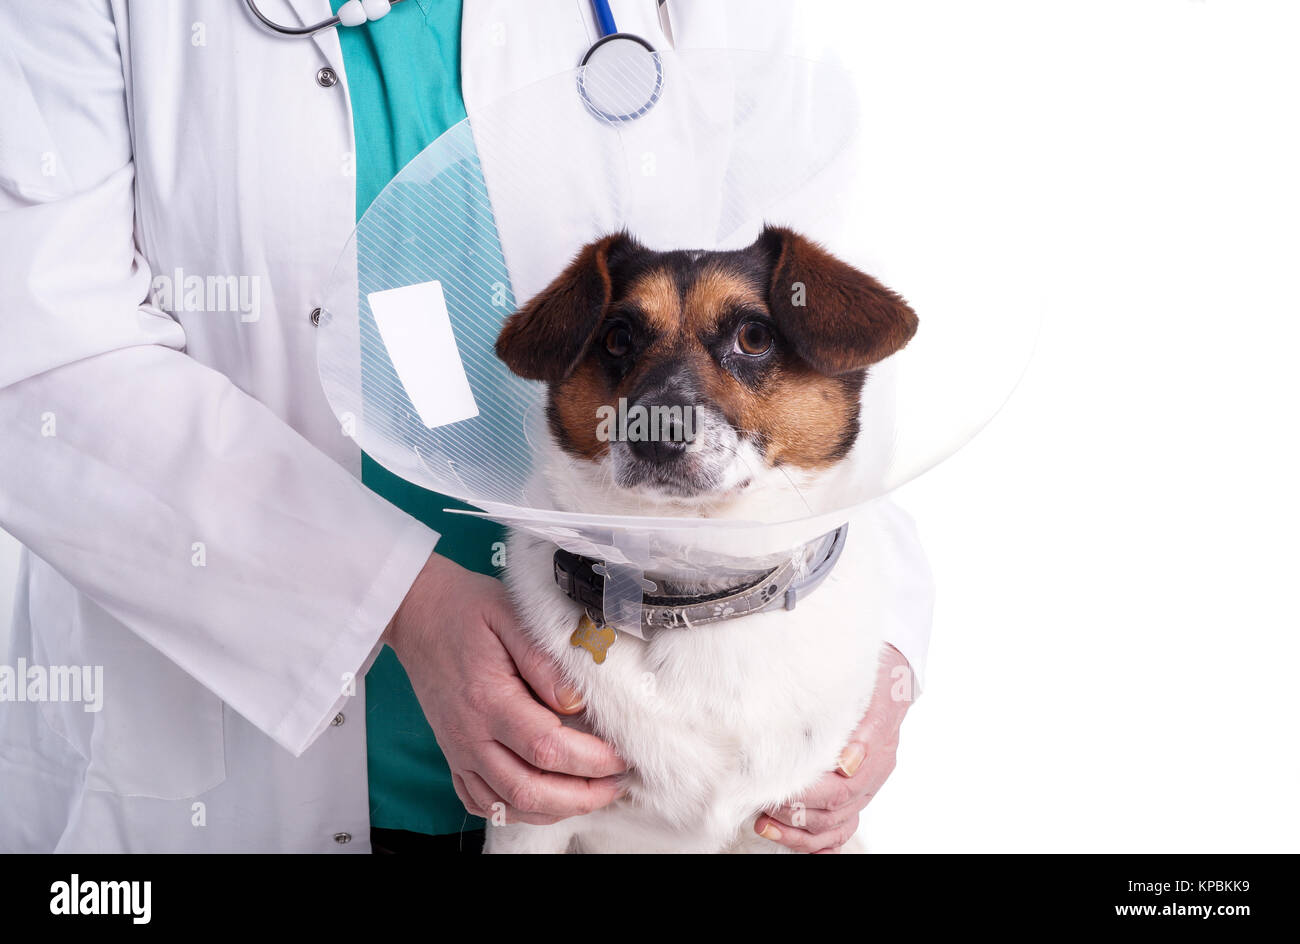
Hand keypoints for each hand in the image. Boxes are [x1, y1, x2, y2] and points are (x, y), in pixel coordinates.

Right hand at [383, 552, 625, 824]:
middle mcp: (470, 734)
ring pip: (508, 805)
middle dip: (583, 796)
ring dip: (556, 809)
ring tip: (595, 794)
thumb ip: (543, 660)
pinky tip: (548, 800)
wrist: (415, 612)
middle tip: (619, 782)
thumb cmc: (465, 609)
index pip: (546, 748)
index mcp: (488, 699)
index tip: (623, 755)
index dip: (592, 761)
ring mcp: (459, 750)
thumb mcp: (509, 615)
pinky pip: (482, 803)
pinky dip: (519, 811)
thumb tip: (576, 701)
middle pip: (529, 790)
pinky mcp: (454, 756)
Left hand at [754, 643, 914, 852]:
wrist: (890, 678)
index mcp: (877, 754)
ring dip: (798, 833)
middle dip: (795, 814)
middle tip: (761, 803)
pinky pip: (839, 829)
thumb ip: (865, 730)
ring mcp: (863, 788)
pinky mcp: (852, 793)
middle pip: (834, 812)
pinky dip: (818, 843)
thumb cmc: (878, 682)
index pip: (842, 788)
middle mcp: (870, 777)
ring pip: (834, 826)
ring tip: (764, 824)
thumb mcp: (876, 694)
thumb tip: (848, 764)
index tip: (776, 789)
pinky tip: (791, 840)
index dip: (808, 795)